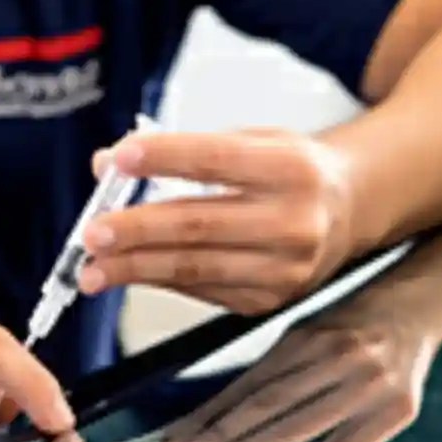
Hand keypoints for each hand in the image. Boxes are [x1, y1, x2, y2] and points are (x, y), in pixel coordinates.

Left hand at [80, 129, 359, 313]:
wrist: (349, 211)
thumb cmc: (286, 170)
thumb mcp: (247, 141)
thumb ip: (180, 149)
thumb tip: (107, 163)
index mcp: (291, 168)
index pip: (216, 160)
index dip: (165, 158)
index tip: (118, 159)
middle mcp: (295, 221)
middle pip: (201, 224)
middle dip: (139, 230)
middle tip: (92, 232)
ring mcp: (285, 269)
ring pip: (195, 268)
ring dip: (135, 269)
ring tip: (92, 268)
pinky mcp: (270, 300)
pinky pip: (202, 291)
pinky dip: (158, 280)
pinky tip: (127, 273)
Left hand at [159, 295, 441, 441]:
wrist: (417, 308)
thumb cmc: (348, 327)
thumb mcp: (304, 335)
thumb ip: (267, 374)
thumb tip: (214, 417)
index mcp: (305, 336)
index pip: (248, 384)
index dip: (209, 414)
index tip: (176, 437)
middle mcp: (335, 356)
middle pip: (269, 404)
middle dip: (223, 435)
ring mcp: (368, 384)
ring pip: (299, 427)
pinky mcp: (397, 411)